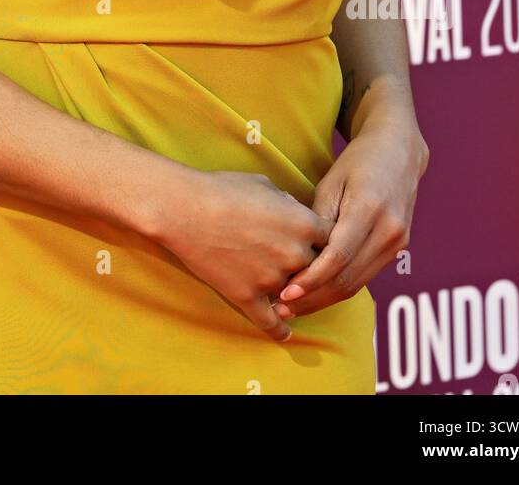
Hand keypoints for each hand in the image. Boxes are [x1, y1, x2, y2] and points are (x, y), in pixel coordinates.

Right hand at [152, 167, 336, 340]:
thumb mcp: (264, 185)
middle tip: (296, 263)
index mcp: (303, 223)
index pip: (333, 240)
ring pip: (295, 294)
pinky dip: (280, 329)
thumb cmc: (222, 189)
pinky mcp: (248, 297)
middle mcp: (294, 254)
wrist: (184, 209)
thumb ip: (288, 203)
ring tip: (287, 293)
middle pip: (317, 269)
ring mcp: (272, 278)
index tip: (318, 244)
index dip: (327, 242)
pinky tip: (285, 332)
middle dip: (308, 265)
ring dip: (291, 292)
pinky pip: (272, 322)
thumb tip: (295, 214)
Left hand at [268, 113, 428, 321]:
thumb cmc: (357, 163)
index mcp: (369, 208)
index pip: (337, 257)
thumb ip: (317, 220)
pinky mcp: (399, 249)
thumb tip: (297, 256)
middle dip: (313, 298)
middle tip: (281, 309)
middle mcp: (389, 230)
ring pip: (358, 283)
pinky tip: (317, 293)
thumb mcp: (331, 183)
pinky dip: (340, 287)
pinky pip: (366, 275)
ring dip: (325, 299)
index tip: (285, 293)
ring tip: (294, 307)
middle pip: (348, 278)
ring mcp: (398, 242)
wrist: (399, 153)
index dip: (310, 280)